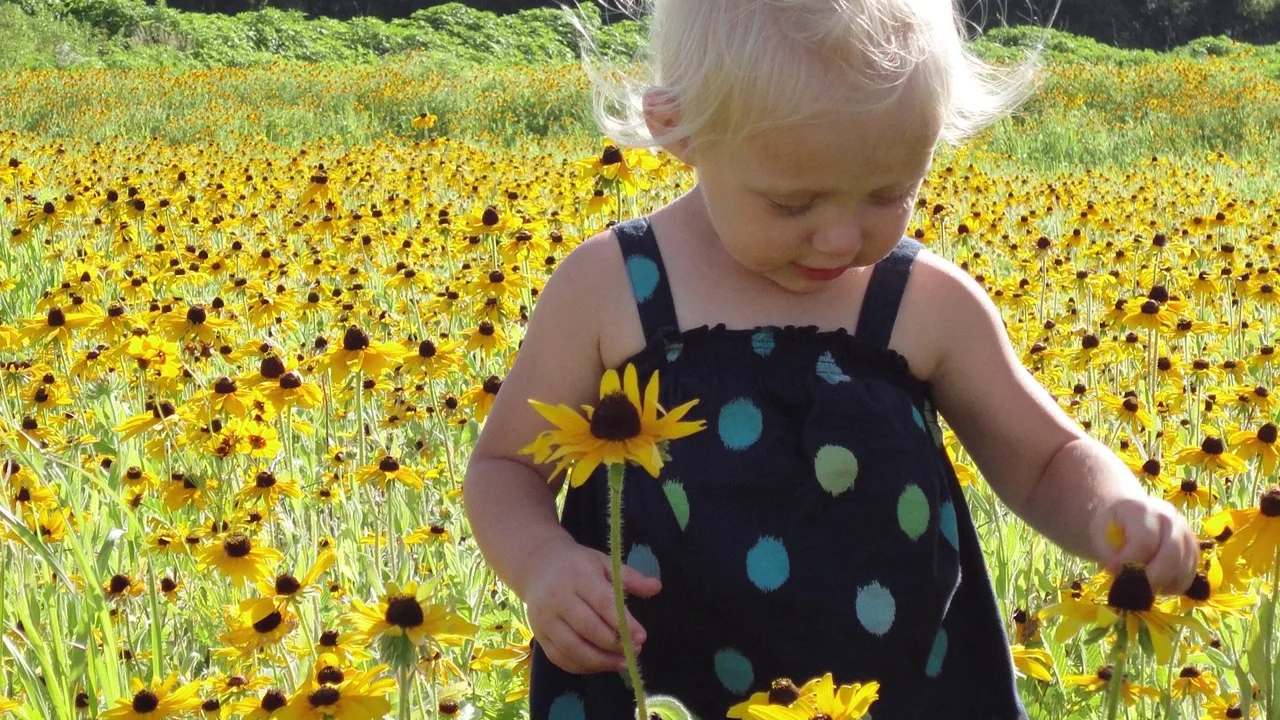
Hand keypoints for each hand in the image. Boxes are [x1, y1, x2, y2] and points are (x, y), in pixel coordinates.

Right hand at [523, 539, 661, 673]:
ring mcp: (545, 619)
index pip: (603, 603)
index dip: (623, 623)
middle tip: (635, 651)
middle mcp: (558, 598)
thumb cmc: (578, 565)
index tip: (641, 637)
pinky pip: (560, 658)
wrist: (538, 566)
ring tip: (622, 663)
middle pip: (588, 629)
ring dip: (600, 661)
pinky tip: (601, 665)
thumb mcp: (604, 563)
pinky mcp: (539, 635)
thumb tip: (656, 587)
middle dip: (614, 645)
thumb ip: (630, 577)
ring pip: (573, 648)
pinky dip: (582, 666)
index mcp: (578, 576)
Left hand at [1090, 496, 1198, 594]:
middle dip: (1152, 578)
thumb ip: (1111, 555)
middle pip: (1172, 555)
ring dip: (1162, 584)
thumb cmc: (1110, 526)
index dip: (1130, 561)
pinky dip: (1172, 586)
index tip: (1113, 570)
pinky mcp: (1193, 550)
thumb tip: (1125, 576)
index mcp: (1143, 509)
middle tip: (1134, 586)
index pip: (1145, 541)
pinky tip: (1153, 583)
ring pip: (1184, 569)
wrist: (1125, 515)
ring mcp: (1186, 533)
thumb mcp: (1101, 535)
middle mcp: (1170, 518)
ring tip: (1141, 584)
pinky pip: (1188, 576)